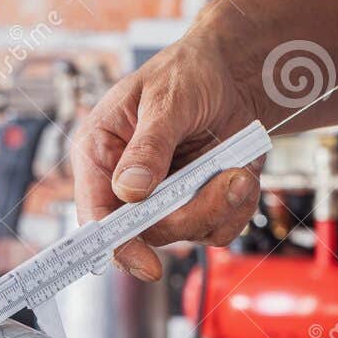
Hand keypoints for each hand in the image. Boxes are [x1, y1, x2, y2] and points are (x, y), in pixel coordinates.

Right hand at [70, 38, 263, 282]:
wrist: (232, 75)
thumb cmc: (187, 73)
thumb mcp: (165, 98)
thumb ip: (149, 145)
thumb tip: (130, 190)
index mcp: (101, 155)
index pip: (96, 214)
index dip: (117, 244)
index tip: (147, 264)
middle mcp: (127, 186)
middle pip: (148, 233)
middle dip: (192, 213)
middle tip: (228, 180)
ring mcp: (164, 200)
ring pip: (188, 234)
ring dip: (221, 205)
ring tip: (238, 168)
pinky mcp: (198, 206)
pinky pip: (218, 229)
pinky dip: (237, 206)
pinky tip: (241, 174)